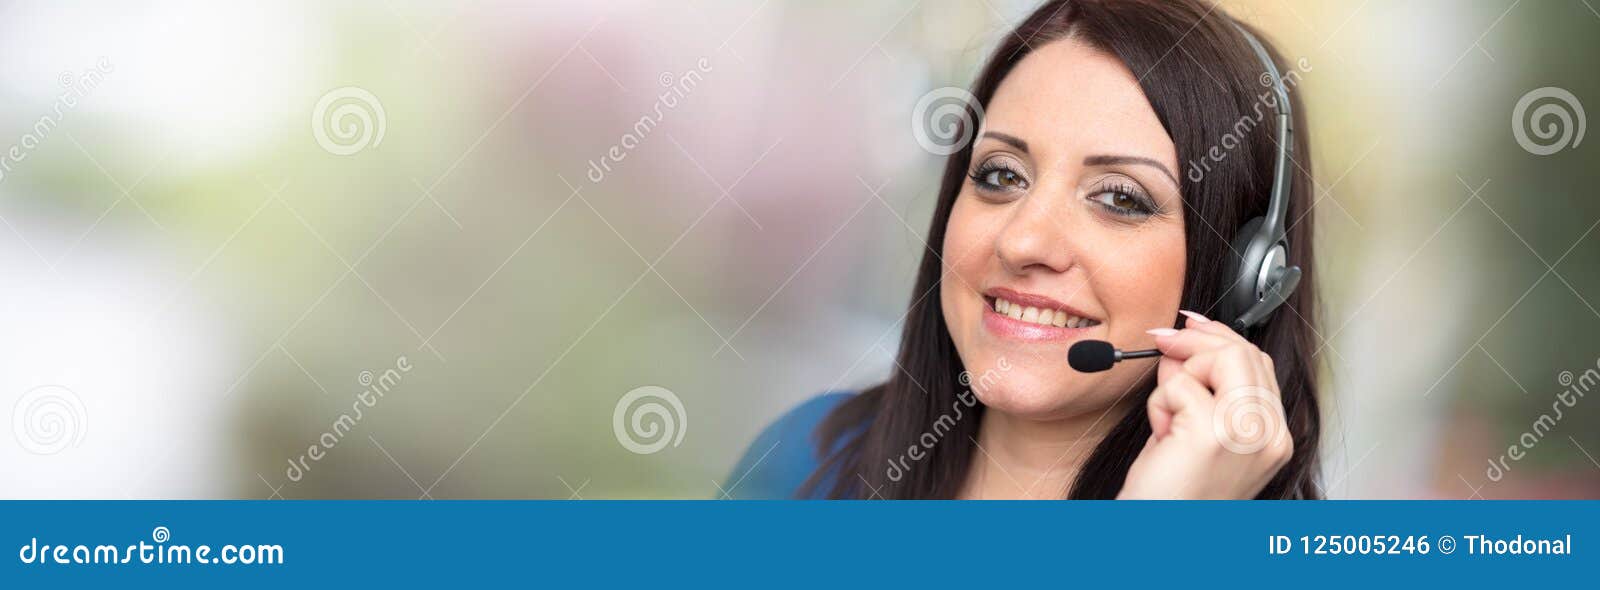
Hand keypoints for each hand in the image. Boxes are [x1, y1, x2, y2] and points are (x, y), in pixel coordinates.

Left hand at [1117, 310, 1292, 498]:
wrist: (1157, 538)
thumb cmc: (1171, 496)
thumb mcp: (1196, 436)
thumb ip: (1201, 392)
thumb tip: (1183, 348)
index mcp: (1273, 438)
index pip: (1259, 365)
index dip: (1221, 338)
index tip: (1189, 326)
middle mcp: (1270, 436)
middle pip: (1244, 353)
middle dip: (1197, 340)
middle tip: (1161, 340)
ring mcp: (1247, 434)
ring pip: (1220, 358)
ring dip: (1179, 373)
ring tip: (1166, 413)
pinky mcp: (1215, 434)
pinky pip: (1180, 384)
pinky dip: (1159, 402)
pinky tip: (1161, 434)